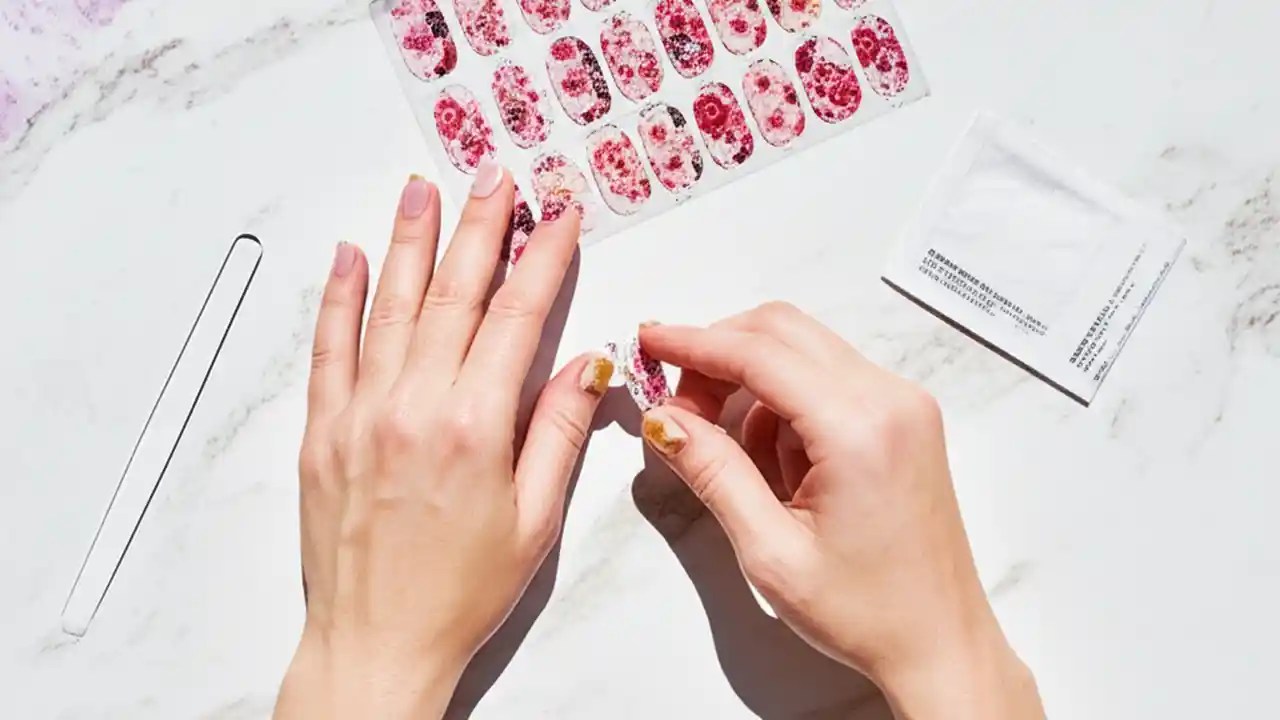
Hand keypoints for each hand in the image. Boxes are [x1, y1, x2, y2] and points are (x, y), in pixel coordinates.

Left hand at [275, 166, 612, 718]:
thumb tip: (587, 367)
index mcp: (476, 426)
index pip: (517, 317)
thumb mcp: (536, 520)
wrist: (377, 643)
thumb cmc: (459, 593)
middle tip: (493, 175)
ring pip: (389, 304)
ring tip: (421, 190)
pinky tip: (349, 256)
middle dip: (479, 226)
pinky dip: (339, 297)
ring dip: (409, 240)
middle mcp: (414, 407)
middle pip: (453, 292)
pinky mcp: (322, 431)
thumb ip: (560, 432)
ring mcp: (361, 414)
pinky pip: (330, 348)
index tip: (556, 217)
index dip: (542, 258)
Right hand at [638, 304, 1043, 719]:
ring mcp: (904, 405)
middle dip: (719, 355)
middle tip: (678, 407)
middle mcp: (890, 399)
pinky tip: (775, 464)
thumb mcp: (771, 551)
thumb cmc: (867, 612)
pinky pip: (827, 380)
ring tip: (729, 455)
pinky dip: (784, 403)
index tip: (647, 341)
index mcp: (860, 428)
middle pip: (783, 331)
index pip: (760, 353)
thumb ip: (713, 472)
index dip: (694, 343)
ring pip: (803, 351)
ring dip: (751, 383)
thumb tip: (663, 419)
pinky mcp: (904, 419)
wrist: (941, 644)